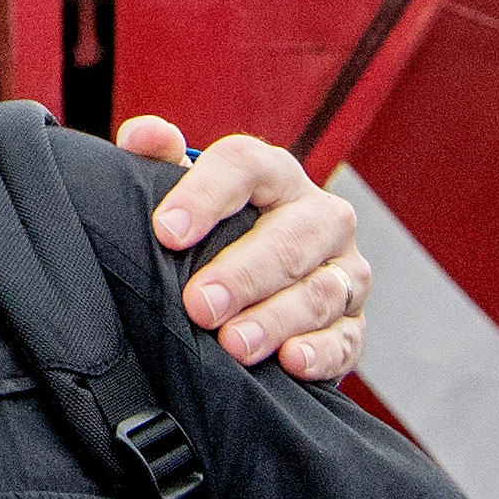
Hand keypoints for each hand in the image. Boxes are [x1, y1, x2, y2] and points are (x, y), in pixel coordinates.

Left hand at [113, 119, 367, 381]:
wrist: (252, 281)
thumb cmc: (208, 229)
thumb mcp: (179, 192)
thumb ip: (157, 160)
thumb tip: (144, 135)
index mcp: (273, 173)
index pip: (245, 165)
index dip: (205, 195)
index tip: (165, 231)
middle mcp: (319, 215)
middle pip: (290, 236)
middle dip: (243, 274)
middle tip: (198, 305)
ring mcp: (344, 269)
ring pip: (320, 290)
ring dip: (276, 319)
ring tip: (233, 345)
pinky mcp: (354, 321)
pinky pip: (347, 337)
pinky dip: (321, 352)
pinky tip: (290, 362)